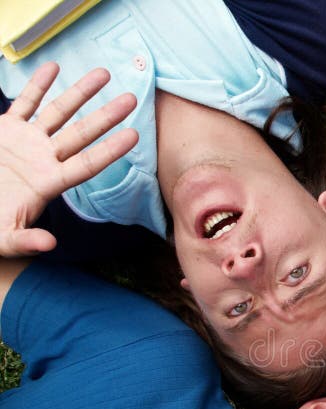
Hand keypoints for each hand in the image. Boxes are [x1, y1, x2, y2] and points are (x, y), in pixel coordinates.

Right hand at [0, 62, 137, 256]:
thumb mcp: (4, 239)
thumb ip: (26, 242)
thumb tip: (49, 245)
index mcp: (48, 184)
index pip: (87, 164)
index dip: (110, 150)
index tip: (134, 136)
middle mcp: (44, 159)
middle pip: (82, 133)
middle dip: (106, 115)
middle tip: (131, 99)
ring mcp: (26, 143)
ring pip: (58, 113)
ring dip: (79, 93)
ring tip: (103, 74)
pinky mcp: (5, 130)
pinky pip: (24, 103)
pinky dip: (37, 85)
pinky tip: (54, 68)